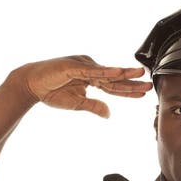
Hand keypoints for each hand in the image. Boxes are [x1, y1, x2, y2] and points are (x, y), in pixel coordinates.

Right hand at [14, 55, 153, 116]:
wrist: (31, 83)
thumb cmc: (52, 91)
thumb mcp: (77, 104)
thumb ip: (94, 107)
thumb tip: (109, 114)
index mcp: (91, 78)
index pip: (113, 86)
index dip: (128, 90)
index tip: (143, 93)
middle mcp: (89, 69)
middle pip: (114, 78)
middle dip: (132, 82)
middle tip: (149, 84)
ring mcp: (82, 66)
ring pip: (106, 73)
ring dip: (123, 74)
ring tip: (139, 75)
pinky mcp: (73, 66)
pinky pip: (92, 71)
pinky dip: (106, 72)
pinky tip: (118, 73)